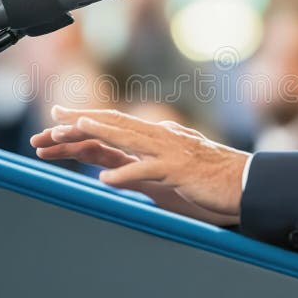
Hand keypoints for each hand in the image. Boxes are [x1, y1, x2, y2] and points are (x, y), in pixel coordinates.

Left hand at [30, 106, 249, 223]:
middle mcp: (160, 137)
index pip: (115, 123)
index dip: (85, 119)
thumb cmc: (213, 175)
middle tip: (50, 122)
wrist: (246, 181)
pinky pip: (147, 172)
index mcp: (157, 136)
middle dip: (80, 122)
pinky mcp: (178, 172)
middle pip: (113, 125)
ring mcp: (168, 152)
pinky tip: (106, 181)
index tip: (58, 116)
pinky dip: (125, 175)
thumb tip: (126, 159)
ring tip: (71, 131)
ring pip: (127, 139)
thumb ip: (151, 158)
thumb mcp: (175, 163)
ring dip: (98, 133)